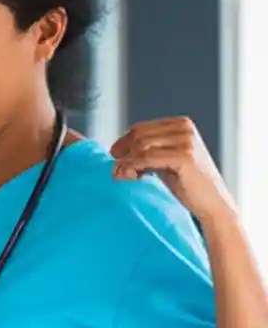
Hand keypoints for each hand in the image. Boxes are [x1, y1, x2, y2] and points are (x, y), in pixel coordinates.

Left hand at [110, 117, 235, 222]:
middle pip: (138, 135)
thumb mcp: (165, 159)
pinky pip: (146, 157)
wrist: (212, 203)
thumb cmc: (186, 184)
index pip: (140, 128)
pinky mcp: (184, 157)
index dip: (123, 143)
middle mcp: (185, 128)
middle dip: (123, 153)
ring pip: (140, 145)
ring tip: (125, 176)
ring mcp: (186, 141)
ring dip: (126, 162)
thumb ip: (147, 149)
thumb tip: (115, 150)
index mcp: (181, 124)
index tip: (116, 159)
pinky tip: (132, 178)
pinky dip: (132, 167)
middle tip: (118, 172)